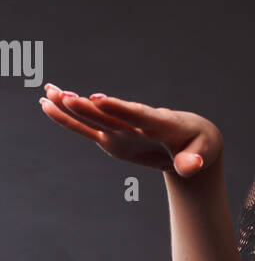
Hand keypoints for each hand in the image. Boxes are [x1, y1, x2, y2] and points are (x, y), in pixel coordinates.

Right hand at [38, 85, 223, 175]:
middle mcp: (136, 122)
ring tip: (48, 92)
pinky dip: (68, 119)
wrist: (190, 139)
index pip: (138, 115)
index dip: (119, 108)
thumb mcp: (201, 154)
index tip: (99, 99)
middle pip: (110, 115)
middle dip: (88, 107)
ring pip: (94, 118)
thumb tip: (190, 168)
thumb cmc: (197, 145)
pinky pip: (87, 128)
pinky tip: (47, 104)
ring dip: (72, 106)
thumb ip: (193, 161)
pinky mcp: (112, 137)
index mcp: (160, 124)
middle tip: (65, 95)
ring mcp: (122, 129)